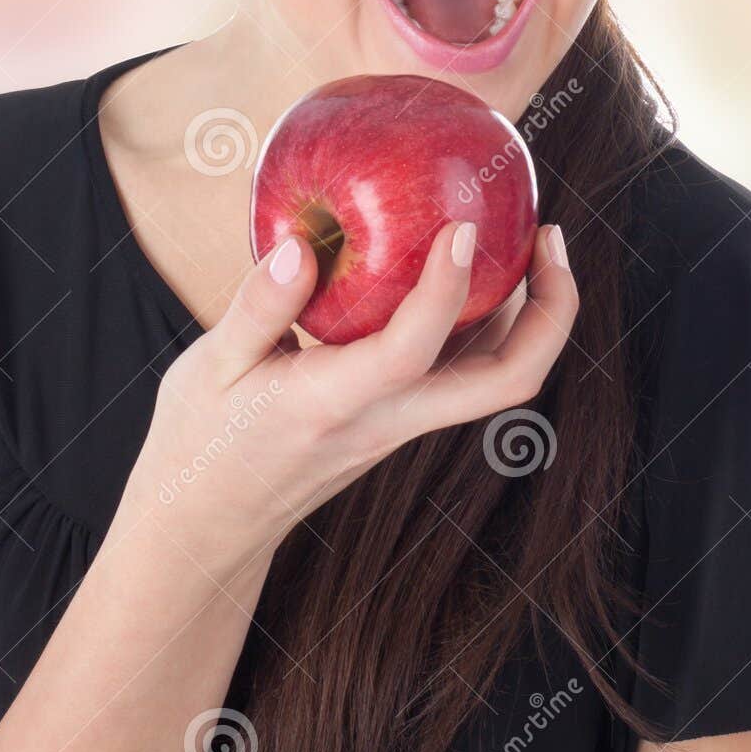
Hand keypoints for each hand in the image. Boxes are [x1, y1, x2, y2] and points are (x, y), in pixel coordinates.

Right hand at [119, 222, 578, 574]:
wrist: (207, 526)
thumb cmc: (200, 442)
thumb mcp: (210, 368)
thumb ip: (257, 307)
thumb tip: (301, 246)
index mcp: (331, 403)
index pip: (409, 351)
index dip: (445, 289)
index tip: (460, 225)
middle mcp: (385, 421)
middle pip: (505, 383)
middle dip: (550, 311)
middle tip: (550, 235)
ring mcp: (402, 427)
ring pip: (499, 381)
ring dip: (534, 316)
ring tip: (533, 240)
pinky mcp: (402, 421)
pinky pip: (468, 373)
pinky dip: (494, 324)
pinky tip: (479, 274)